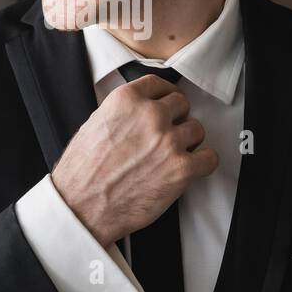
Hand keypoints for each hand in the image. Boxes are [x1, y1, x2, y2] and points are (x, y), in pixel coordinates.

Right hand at [50, 74, 217, 246]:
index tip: (167, 103)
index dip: (165, 95)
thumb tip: (139, 112)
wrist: (82, 207)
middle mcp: (150, 115)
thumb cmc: (82, 172)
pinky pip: (209, 158)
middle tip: (166, 134)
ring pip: (197, 129)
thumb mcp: (95, 125)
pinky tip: (190, 168)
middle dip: (176, 119)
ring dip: (188, 141)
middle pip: (181, 104)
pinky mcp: (181, 169)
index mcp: (126, 100)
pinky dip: (203, 164)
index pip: (159, 84)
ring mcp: (168, 141)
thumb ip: (123, 112)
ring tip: (173, 155)